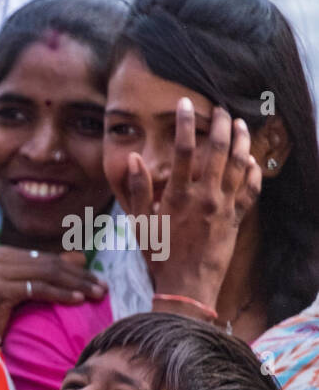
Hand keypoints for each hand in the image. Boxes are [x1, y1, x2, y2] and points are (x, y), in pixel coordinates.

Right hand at [0, 246, 105, 341]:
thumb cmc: (1, 319)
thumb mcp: (27, 291)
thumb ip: (49, 273)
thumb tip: (81, 257)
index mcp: (3, 254)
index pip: (47, 259)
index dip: (76, 269)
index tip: (100, 281)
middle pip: (48, 265)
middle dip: (80, 277)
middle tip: (104, 288)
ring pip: (46, 275)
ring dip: (76, 285)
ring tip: (97, 295)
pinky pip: (38, 289)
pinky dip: (61, 294)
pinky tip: (79, 300)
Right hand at [125, 100, 260, 310]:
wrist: (186, 284)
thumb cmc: (158, 256)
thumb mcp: (139, 224)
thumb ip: (137, 190)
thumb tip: (135, 159)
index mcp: (177, 196)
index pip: (183, 150)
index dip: (185, 124)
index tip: (185, 104)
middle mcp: (204, 196)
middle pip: (217, 150)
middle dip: (220, 125)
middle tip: (220, 109)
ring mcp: (223, 206)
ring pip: (239, 165)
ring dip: (241, 141)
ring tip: (240, 125)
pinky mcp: (235, 218)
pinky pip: (251, 190)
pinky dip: (254, 172)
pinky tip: (253, 160)